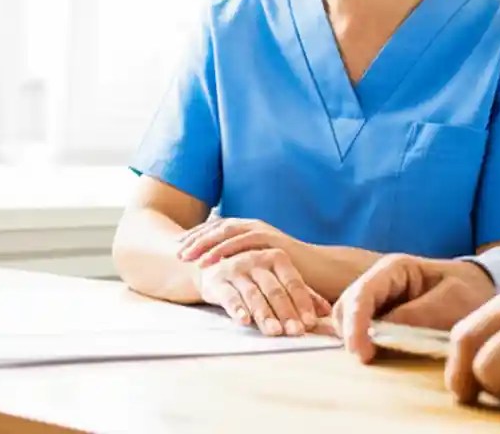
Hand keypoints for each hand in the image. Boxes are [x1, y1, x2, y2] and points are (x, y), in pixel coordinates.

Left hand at [177, 217, 299, 266]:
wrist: (322, 272)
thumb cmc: (289, 273)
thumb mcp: (259, 265)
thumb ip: (241, 262)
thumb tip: (219, 270)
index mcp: (249, 229)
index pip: (216, 228)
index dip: (196, 236)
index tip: (178, 248)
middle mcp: (254, 226)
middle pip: (217, 227)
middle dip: (195, 239)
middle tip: (177, 253)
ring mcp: (263, 232)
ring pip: (226, 232)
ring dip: (204, 244)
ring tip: (187, 258)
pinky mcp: (271, 242)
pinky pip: (242, 243)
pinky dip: (223, 251)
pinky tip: (209, 261)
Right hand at [197, 248, 330, 336]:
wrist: (211, 267)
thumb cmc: (252, 277)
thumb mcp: (277, 280)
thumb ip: (301, 294)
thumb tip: (327, 312)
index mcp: (276, 257)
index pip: (293, 282)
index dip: (303, 303)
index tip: (310, 323)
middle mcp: (256, 259)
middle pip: (275, 290)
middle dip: (286, 312)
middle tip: (296, 332)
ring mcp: (236, 269)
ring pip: (253, 294)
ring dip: (264, 314)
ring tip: (274, 331)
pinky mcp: (217, 281)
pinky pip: (229, 295)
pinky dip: (237, 308)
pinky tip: (244, 321)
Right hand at [334, 254, 495, 362]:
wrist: (483, 290)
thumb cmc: (471, 291)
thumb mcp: (453, 300)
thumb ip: (419, 315)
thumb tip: (382, 333)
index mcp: (395, 269)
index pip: (362, 294)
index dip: (356, 324)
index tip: (362, 354)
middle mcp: (380, 282)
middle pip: (346, 306)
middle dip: (349, 332)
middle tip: (366, 360)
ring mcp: (380, 300)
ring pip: (349, 320)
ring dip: (354, 339)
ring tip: (371, 359)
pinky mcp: (383, 318)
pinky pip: (362, 331)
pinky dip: (363, 343)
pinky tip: (374, 355)